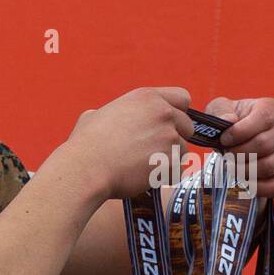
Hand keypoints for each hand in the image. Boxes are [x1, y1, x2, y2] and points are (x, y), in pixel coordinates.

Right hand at [62, 87, 194, 199]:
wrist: (86, 168)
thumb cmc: (86, 145)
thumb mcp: (96, 115)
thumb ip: (116, 113)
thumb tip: (110, 118)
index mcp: (147, 97)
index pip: (183, 98)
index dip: (178, 113)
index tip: (168, 125)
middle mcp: (162, 113)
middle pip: (187, 126)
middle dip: (174, 138)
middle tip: (153, 151)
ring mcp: (169, 136)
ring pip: (183, 150)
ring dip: (170, 159)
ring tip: (145, 166)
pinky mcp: (170, 159)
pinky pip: (178, 170)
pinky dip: (166, 176)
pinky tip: (147, 177)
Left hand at [203, 96, 273, 198]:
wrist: (242, 143)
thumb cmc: (232, 124)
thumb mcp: (220, 110)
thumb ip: (220, 111)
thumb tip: (229, 121)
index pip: (264, 118)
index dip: (240, 131)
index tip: (223, 140)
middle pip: (264, 144)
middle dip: (238, 153)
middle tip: (226, 156)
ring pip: (268, 166)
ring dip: (243, 170)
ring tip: (232, 167)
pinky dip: (256, 187)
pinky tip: (243, 181)